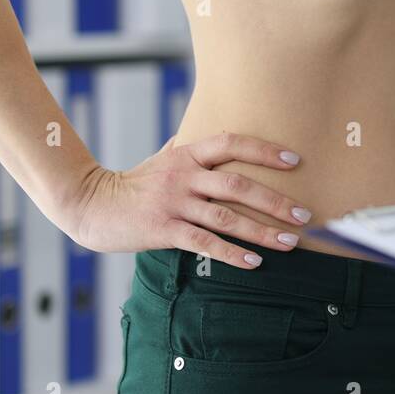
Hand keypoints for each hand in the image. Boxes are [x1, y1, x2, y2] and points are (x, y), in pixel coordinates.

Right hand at [71, 133, 306, 268]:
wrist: (90, 204)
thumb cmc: (134, 182)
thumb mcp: (162, 158)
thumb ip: (189, 147)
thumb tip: (212, 130)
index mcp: (188, 154)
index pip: (232, 143)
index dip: (265, 150)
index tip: (295, 161)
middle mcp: (183, 176)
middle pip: (237, 185)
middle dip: (275, 201)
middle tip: (304, 214)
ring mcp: (173, 203)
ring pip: (226, 218)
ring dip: (262, 231)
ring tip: (291, 242)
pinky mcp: (163, 230)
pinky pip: (204, 243)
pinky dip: (232, 254)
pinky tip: (255, 263)